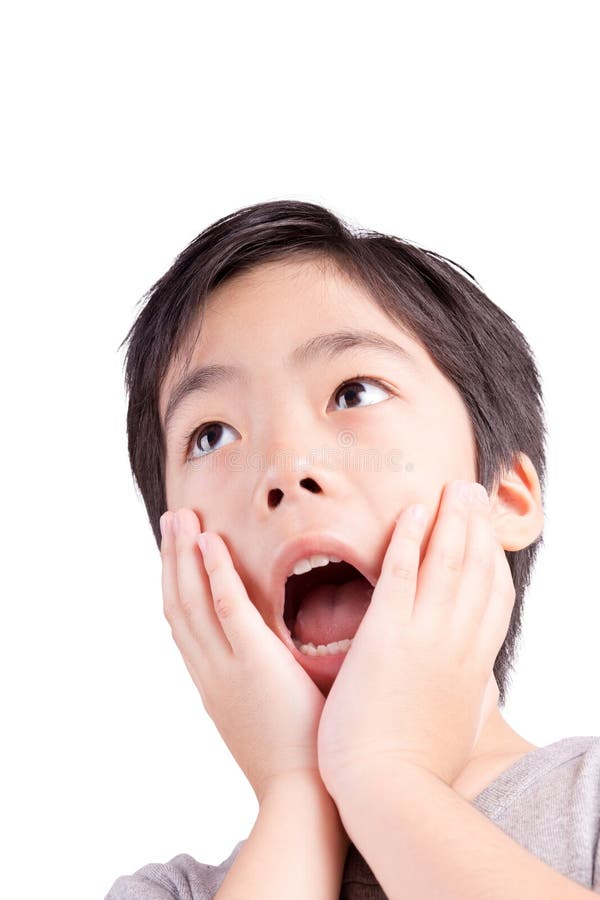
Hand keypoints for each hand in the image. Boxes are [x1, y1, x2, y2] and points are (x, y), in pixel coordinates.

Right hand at [160, 508, 328, 803]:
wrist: (303, 799)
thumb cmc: (299, 759)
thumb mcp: (267, 717)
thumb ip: (264, 683)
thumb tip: (282, 659)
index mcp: (214, 685)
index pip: (187, 626)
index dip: (179, 586)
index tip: (179, 555)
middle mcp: (210, 672)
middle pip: (179, 606)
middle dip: (172, 560)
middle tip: (171, 520)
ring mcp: (227, 667)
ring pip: (193, 600)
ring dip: (184, 555)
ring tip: (180, 518)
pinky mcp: (254, 661)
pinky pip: (228, 606)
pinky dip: (215, 571)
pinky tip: (209, 541)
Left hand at [316, 480, 511, 793]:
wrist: (390, 793)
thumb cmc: (417, 772)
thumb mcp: (459, 731)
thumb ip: (469, 702)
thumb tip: (479, 690)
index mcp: (472, 667)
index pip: (494, 602)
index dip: (494, 563)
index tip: (489, 538)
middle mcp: (456, 643)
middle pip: (477, 571)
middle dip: (477, 528)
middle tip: (474, 492)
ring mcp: (425, 635)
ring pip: (446, 562)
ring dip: (452, 519)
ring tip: (455, 486)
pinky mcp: (387, 633)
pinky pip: (401, 572)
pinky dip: (409, 537)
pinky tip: (413, 509)